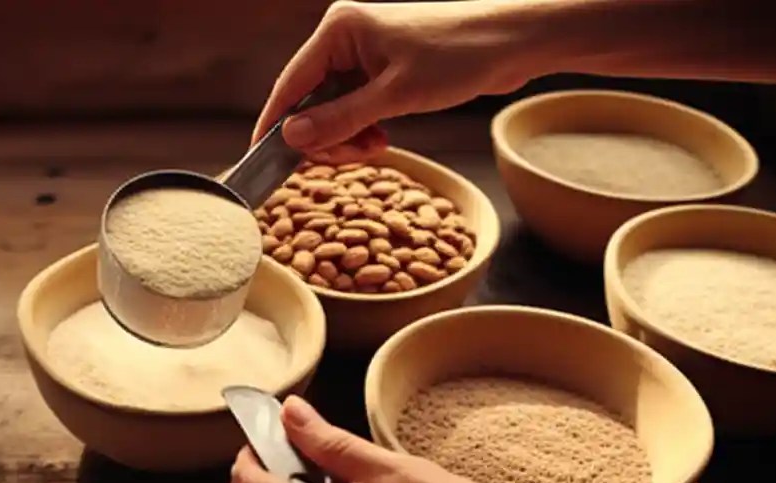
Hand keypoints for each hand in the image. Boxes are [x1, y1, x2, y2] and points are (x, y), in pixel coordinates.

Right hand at [253, 0, 543, 163]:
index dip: (275, 125)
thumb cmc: (460, 56)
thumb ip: (339, 120)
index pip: (290, 84)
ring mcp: (362, 52)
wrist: (513, 43)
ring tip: (377, 146)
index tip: (262, 160)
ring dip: (346, 137)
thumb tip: (291, 139)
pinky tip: (383, 136)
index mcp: (338, 30)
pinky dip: (361, 129)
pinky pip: (352, 106)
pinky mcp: (380, 67)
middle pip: (308, 101)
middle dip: (325, 137)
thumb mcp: (395, 96)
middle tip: (354, 157)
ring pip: (330, 109)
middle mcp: (344, 37)